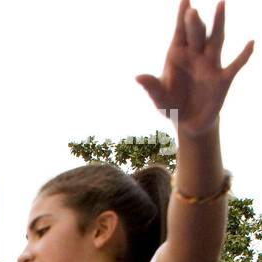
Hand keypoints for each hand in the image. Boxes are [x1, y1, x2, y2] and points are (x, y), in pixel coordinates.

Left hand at [136, 1, 253, 137]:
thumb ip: (151, 87)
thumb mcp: (160, 99)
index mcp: (178, 56)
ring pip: (216, 40)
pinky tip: (251, 43)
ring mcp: (210, 65)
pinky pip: (235, 65)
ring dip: (218, 23)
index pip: (180, 33)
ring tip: (220, 4)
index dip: (181, 17)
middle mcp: (196, 55)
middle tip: (192, 12)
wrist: (189, 123)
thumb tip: (138, 77)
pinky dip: (244, 55)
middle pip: (196, 34)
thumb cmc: (172, 105)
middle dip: (194, 24)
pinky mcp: (222, 79)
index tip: (184, 0)